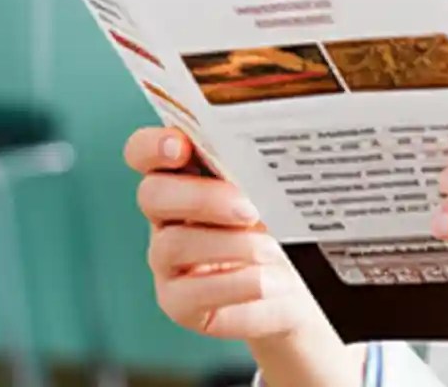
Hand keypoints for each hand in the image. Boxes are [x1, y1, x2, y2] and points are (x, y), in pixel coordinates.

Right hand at [125, 128, 363, 386]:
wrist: (303, 289)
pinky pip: (192, 292)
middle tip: (250, 209)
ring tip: (271, 249)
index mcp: (186, 176)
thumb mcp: (281, 193)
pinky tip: (269, 281)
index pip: (145, 152)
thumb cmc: (289, 228)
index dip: (152, 146)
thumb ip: (264, 168)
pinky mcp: (178, 301)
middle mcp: (168, 216)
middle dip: (202, 198)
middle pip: (152, 195)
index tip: (180, 146)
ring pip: (173, 244)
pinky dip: (237, 284)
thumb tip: (273, 146)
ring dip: (230, 245)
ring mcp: (167, 260)